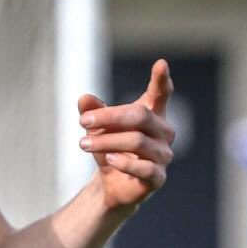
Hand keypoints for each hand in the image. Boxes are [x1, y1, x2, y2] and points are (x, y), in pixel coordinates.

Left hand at [78, 59, 174, 212]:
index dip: (162, 80)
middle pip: (140, 116)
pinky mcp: (158, 177)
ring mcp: (164, 155)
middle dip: (109, 117)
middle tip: (82, 120)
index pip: (161, 94)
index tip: (161, 64)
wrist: (113, 184)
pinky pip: (145, 168)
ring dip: (106, 141)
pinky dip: (125, 162)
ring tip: (84, 143)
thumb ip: (92, 111)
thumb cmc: (110, 148)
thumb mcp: (97, 127)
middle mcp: (163, 132)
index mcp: (153, 114)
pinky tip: (110, 160)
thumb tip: (85, 98)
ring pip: (137, 141)